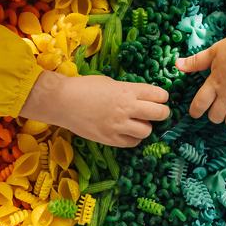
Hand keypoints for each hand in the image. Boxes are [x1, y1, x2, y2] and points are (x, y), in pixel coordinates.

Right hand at [20, 71, 169, 147]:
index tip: (161, 98)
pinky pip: (132, 143)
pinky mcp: (109, 139)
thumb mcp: (110, 83)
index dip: (163, 97)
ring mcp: (117, 126)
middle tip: (159, 112)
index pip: (158, 94)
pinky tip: (127, 132)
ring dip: (146, 127)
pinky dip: (133, 138)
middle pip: (159, 113)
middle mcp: (125, 108)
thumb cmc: (84, 87)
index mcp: (126, 91)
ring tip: (138, 123)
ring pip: (147, 131)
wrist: (62, 102)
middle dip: (163, 113)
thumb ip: (127, 91)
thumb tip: (141, 98)